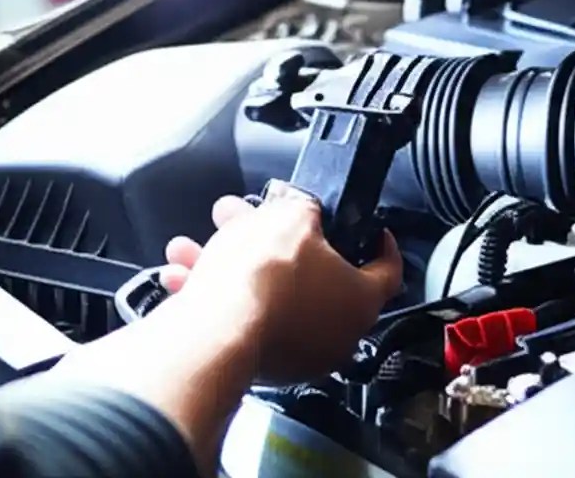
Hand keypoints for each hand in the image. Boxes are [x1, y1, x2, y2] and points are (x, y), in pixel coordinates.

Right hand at [162, 187, 402, 382]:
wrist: (213, 334)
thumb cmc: (262, 282)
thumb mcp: (292, 217)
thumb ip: (304, 208)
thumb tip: (302, 209)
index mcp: (362, 299)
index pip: (387, 267)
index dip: (378, 241)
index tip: (370, 229)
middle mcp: (336, 334)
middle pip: (314, 274)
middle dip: (278, 240)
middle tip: (257, 219)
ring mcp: (297, 354)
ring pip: (271, 294)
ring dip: (237, 263)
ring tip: (207, 241)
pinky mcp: (259, 365)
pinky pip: (244, 319)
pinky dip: (220, 295)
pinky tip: (187, 274)